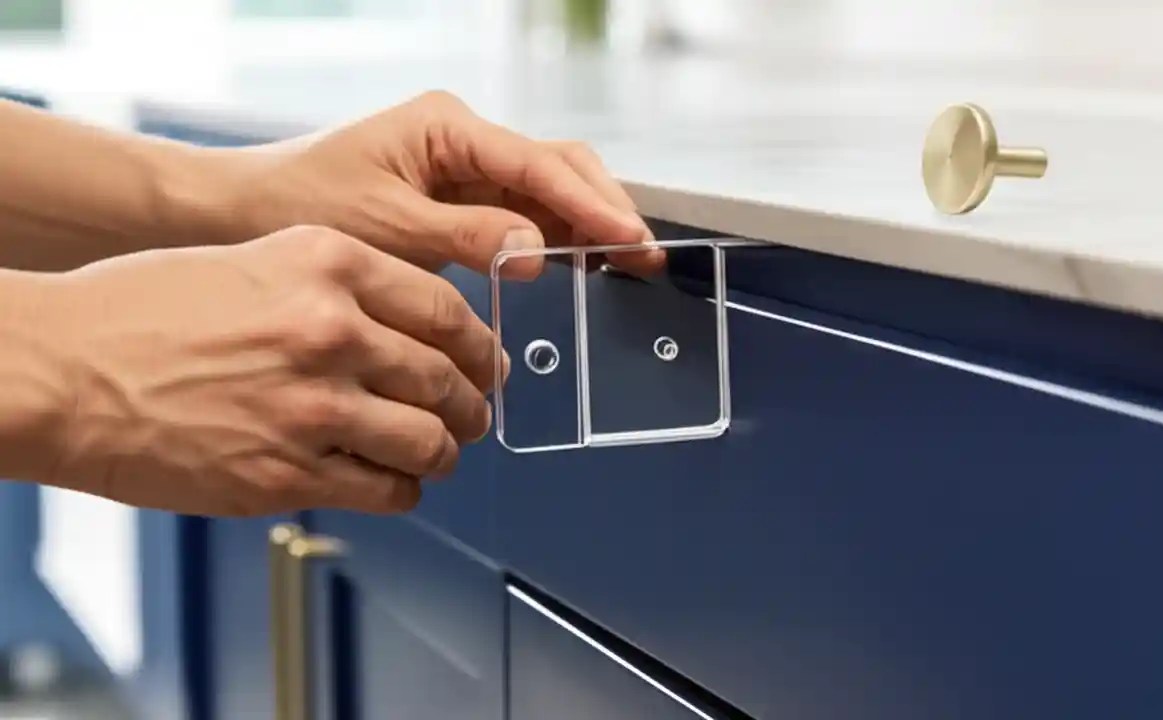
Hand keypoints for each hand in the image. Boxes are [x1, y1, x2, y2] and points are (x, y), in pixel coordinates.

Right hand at [32, 226, 501, 515]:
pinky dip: (403, 489)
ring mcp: (312, 407)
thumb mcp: (256, 261)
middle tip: (473, 413)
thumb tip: (409, 328)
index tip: (484, 362)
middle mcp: (330, 331)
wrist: (62, 370)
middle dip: (472, 404)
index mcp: (328, 265)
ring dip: (444, 451)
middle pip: (447, 377)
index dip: (480, 346)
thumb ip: (340, 288)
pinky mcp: (287, 475)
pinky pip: (385, 489)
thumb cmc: (141, 312)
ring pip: (429, 440)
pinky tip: (392, 481)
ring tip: (437, 452)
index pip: (448, 310)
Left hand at [228, 91, 664, 278]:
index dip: (590, 206)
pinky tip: (586, 264)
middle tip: (647, 254)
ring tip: (633, 262)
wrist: (246, 211)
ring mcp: (465, 168)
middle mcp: (464, 140)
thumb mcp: (384, 226)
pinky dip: (558, 238)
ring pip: (550, 190)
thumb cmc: (301, 204)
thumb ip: (466, 236)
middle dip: (606, 208)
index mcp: (448, 128)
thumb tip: (538, 251)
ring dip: (590, 224)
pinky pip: (524, 214)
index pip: (539, 165)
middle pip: (559, 167)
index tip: (629, 239)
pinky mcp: (459, 199)